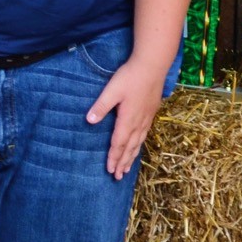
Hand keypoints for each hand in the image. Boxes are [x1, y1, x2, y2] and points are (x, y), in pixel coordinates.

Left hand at [85, 59, 170, 178]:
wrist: (153, 65)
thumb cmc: (131, 76)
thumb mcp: (112, 90)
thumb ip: (101, 106)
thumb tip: (89, 121)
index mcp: (128, 119)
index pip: (118, 144)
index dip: (114, 158)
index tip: (110, 170)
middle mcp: (139, 122)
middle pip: (129, 148)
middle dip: (123, 162)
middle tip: (117, 177)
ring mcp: (146, 118)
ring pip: (138, 143)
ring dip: (131, 157)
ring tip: (127, 168)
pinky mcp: (151, 113)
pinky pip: (144, 135)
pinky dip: (139, 145)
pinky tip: (138, 146)